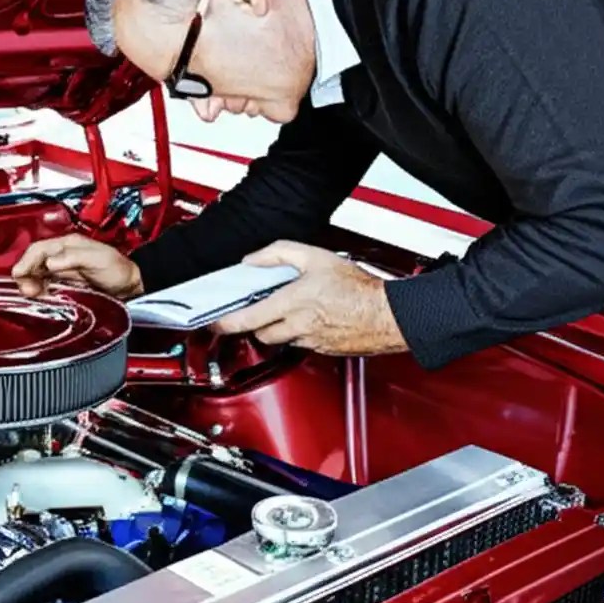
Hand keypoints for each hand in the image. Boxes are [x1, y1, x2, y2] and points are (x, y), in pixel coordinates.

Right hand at [11, 234, 144, 298]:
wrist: (131, 284)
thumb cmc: (118, 269)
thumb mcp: (97, 258)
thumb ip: (73, 258)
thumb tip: (50, 263)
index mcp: (67, 245)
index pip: (39, 250)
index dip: (26, 261)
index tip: (19, 274)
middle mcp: (62, 256)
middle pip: (34, 262)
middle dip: (26, 274)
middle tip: (28, 290)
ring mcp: (63, 270)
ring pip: (38, 275)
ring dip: (31, 284)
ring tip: (33, 294)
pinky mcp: (66, 284)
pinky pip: (46, 286)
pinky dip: (40, 291)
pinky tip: (42, 297)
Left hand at [209, 241, 408, 355]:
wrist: (388, 314)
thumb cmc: (358, 287)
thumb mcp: (316, 256)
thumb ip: (279, 253)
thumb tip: (253, 259)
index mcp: (292, 303)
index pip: (247, 318)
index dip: (226, 322)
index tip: (215, 322)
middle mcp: (298, 326)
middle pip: (260, 333)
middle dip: (254, 324)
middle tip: (253, 312)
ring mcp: (309, 341)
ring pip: (280, 340)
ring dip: (276, 329)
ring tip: (285, 312)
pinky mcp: (322, 349)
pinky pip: (300, 344)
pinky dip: (297, 333)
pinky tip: (308, 319)